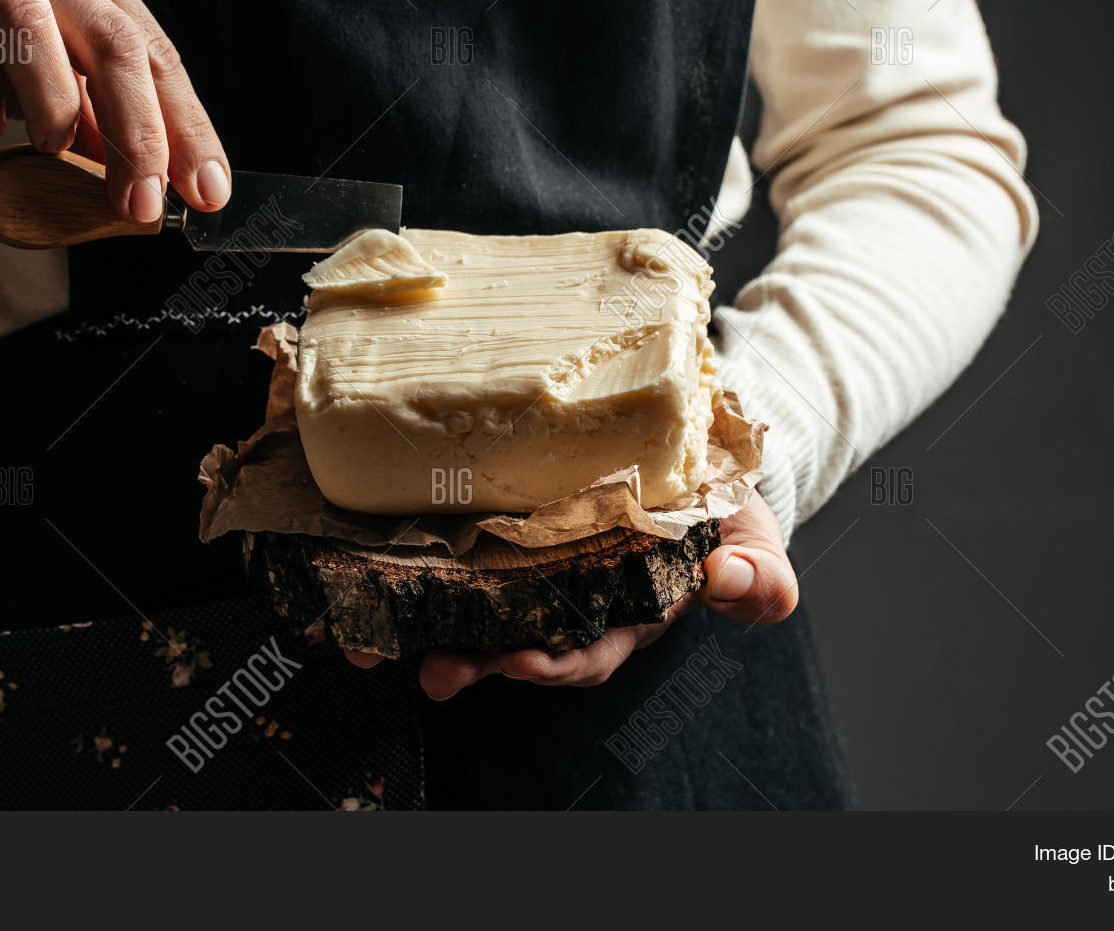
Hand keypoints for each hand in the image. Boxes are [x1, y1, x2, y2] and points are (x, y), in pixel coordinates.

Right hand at [0, 0, 228, 222]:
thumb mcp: (61, 67)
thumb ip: (109, 110)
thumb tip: (166, 178)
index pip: (154, 49)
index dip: (186, 125)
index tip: (206, 189)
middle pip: (111, 39)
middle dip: (139, 132)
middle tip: (143, 201)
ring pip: (34, 28)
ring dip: (58, 108)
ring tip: (53, 145)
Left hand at [344, 496, 798, 698]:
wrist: (689, 448)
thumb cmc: (719, 504)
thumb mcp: (752, 538)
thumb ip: (758, 573)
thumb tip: (732, 581)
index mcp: (622, 611)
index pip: (584, 651)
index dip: (551, 663)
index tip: (519, 661)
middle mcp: (563, 595)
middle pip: (509, 638)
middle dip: (466, 659)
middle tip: (427, 667)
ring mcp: (522, 559)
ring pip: (464, 601)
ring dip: (413, 624)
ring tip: (365, 637)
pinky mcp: (490, 518)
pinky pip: (442, 547)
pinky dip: (398, 562)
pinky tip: (355, 567)